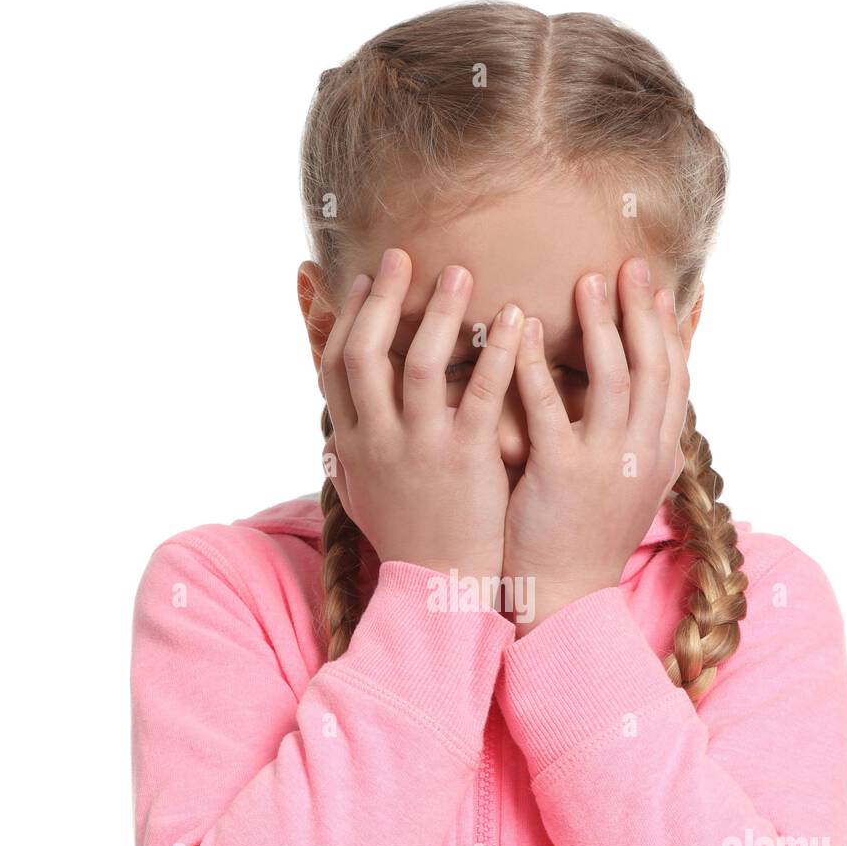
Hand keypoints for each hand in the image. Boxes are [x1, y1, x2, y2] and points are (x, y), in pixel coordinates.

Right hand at [320, 248, 523, 583]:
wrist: (441, 589)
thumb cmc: (408, 540)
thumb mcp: (362, 498)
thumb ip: (347, 460)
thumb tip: (330, 436)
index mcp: (352, 444)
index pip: (336, 366)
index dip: (349, 319)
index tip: (365, 282)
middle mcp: (378, 440)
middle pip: (365, 353)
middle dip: (382, 299)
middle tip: (403, 256)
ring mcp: (420, 448)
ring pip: (418, 363)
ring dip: (438, 311)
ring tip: (460, 272)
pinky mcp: (465, 459)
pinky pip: (480, 393)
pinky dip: (498, 351)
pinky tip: (516, 317)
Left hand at [503, 258, 687, 633]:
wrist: (564, 598)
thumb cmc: (587, 539)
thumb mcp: (632, 488)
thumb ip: (643, 442)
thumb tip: (651, 404)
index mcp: (661, 455)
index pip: (676, 379)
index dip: (669, 330)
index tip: (658, 288)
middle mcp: (643, 455)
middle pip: (654, 367)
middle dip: (643, 311)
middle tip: (627, 265)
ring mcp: (606, 464)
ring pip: (615, 379)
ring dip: (603, 325)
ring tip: (586, 282)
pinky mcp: (561, 475)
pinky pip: (550, 408)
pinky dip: (537, 365)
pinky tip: (519, 332)